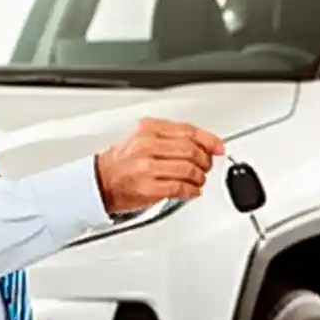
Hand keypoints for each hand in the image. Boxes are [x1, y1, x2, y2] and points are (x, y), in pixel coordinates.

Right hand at [94, 117, 225, 213]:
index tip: (218, 148)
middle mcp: (147, 145)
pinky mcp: (148, 188)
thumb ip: (172, 137)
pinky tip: (192, 191)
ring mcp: (147, 167)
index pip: (188, 131)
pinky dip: (192, 190)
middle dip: (205, 161)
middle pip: (191, 150)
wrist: (100, 181)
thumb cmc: (123, 161)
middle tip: (206, 166)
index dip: (209, 140)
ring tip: (198, 180)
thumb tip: (205, 143)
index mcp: (148, 128)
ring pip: (189, 169)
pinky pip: (180, 188)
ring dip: (200, 177)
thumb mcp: (143, 137)